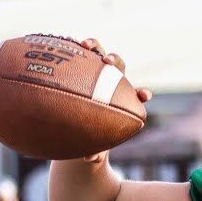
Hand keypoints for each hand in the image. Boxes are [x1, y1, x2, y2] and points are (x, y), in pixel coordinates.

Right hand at [79, 38, 152, 164]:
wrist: (73, 126)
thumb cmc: (87, 138)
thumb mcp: (91, 147)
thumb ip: (94, 152)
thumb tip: (92, 159)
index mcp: (120, 100)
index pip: (136, 95)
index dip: (141, 94)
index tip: (144, 96)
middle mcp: (109, 82)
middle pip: (118, 67)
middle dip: (115, 61)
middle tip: (107, 62)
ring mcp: (92, 71)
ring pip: (96, 54)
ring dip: (93, 46)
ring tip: (84, 44)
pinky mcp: (76, 65)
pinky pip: (72, 54)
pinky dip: (67, 47)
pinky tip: (56, 41)